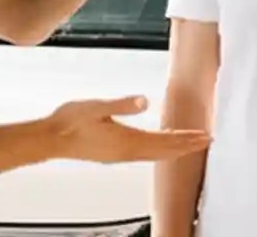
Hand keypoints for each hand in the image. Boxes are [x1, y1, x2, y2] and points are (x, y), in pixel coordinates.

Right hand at [43, 96, 211, 162]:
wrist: (50, 139)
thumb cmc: (70, 121)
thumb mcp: (96, 107)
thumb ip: (121, 104)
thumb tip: (144, 101)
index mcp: (126, 141)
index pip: (164, 141)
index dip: (185, 139)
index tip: (203, 136)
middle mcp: (126, 152)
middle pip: (164, 152)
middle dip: (186, 146)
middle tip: (206, 141)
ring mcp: (120, 155)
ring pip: (155, 155)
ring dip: (175, 150)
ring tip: (190, 145)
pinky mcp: (113, 154)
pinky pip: (144, 155)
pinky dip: (159, 151)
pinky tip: (160, 147)